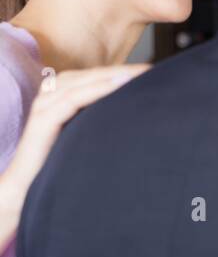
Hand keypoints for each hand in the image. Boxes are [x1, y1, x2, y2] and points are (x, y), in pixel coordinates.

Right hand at [0, 64, 147, 238]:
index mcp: (60, 94)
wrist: (27, 186)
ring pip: (83, 83)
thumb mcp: (85, 133)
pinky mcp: (42, 120)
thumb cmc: (61, 160)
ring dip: (113, 77)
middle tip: (152, 69)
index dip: (123, 72)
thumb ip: (101, 118)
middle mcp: (50, 94)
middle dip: (123, 71)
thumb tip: (139, 112)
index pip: (95, 76)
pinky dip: (96, 90)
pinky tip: (117, 86)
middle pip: (91, 75)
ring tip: (140, 74)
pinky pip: (72, 99)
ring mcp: (44, 105)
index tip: (152, 71)